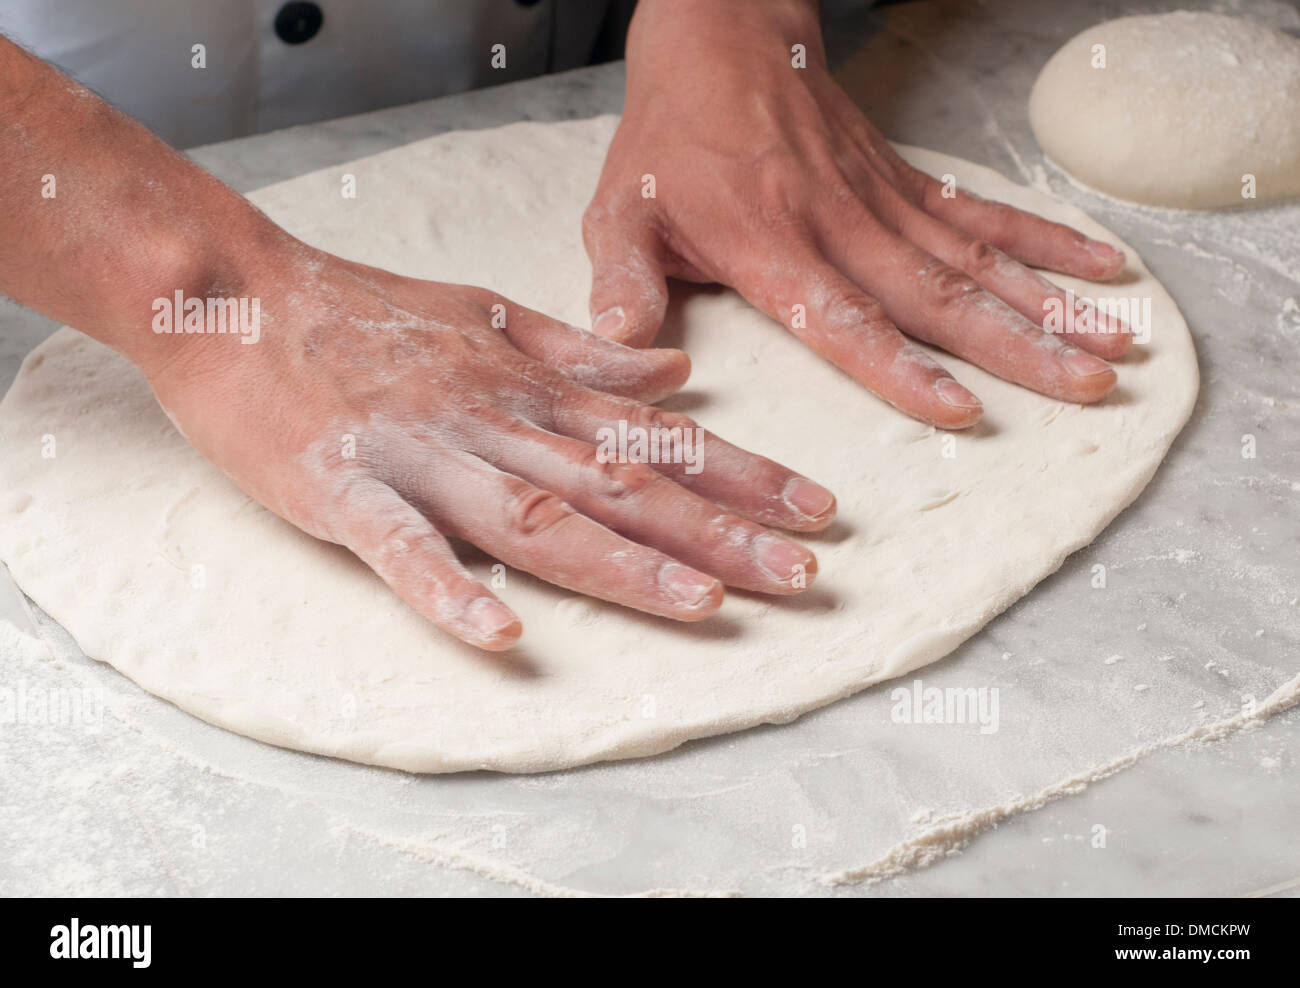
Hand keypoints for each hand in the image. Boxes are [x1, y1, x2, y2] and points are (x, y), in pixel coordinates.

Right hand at [144, 251, 835, 650]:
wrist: (235, 296)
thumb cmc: (365, 311)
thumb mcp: (491, 318)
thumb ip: (584, 358)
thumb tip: (676, 377)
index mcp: (528, 389)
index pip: (655, 438)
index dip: (741, 474)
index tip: (817, 509)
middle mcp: (494, 423)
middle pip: (621, 483)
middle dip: (718, 530)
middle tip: (804, 573)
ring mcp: (422, 456)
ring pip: (535, 514)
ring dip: (622, 562)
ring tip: (703, 604)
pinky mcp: (345, 489)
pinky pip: (402, 547)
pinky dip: (450, 589)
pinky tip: (502, 635)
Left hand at [583, 0, 1132, 428]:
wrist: (719, 37)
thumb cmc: (667, 142)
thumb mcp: (621, 214)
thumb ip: (624, 285)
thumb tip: (624, 354)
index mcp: (767, 243)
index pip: (840, 316)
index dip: (898, 366)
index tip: (958, 409)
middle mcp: (836, 225)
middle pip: (936, 295)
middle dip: (1015, 348)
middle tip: (1086, 389)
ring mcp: (879, 201)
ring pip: (975, 259)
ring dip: (1046, 304)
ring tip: (1114, 344)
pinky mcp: (903, 182)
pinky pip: (981, 213)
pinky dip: (1044, 240)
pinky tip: (1101, 269)